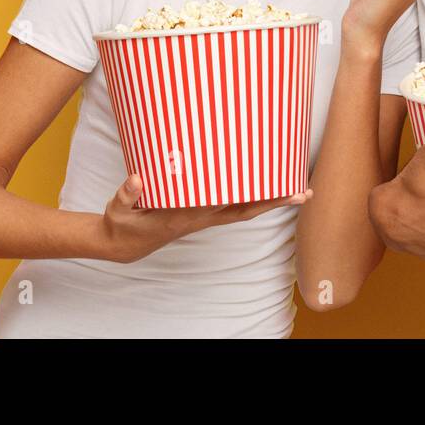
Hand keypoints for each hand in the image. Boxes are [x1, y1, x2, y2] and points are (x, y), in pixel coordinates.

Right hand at [100, 174, 311, 262]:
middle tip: (305, 191)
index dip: (250, 197)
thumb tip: (137, 179)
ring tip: (299, 190)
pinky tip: (268, 190)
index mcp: (186, 215)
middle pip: (247, 210)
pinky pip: (235, 208)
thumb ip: (127, 194)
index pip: (226, 205)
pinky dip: (254, 200)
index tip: (272, 187)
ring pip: (245, 210)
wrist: (124, 244)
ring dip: (271, 201)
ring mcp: (205, 218)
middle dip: (276, 201)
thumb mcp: (119, 209)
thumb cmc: (123, 223)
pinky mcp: (203, 215)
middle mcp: (202, 218)